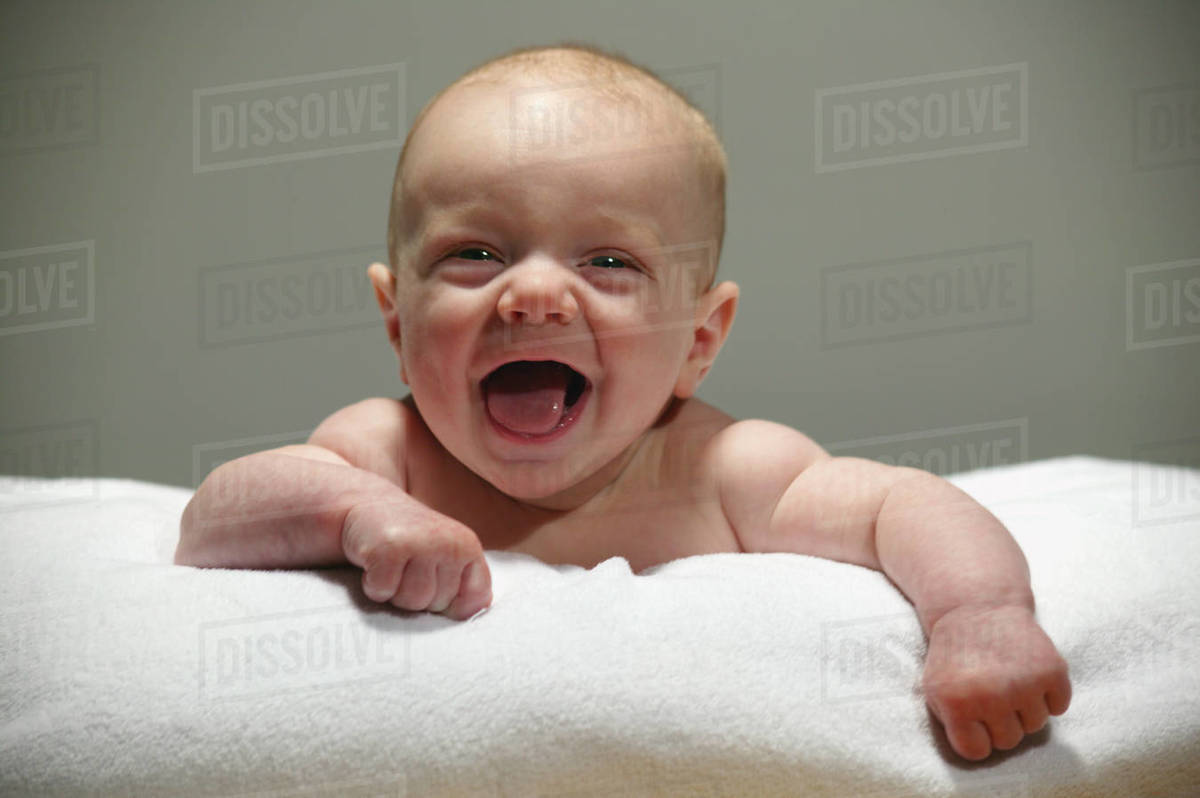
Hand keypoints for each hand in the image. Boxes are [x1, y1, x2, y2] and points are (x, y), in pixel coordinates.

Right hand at [341, 495, 491, 620]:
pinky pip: (383, 592)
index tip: (434, 579)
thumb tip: (476, 611)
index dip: (450, 600)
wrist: (367, 505)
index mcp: (468, 546)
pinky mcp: (387, 550)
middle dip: (418, 595)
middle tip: (406, 566)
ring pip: (412, 603)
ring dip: (395, 592)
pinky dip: (373, 586)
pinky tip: (375, 563)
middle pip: (438, 605)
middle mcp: (449, 543)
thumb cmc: (409, 540)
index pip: (474, 600)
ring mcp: (419, 544)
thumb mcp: (447, 557)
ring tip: (393, 564)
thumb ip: (468, 585)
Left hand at [922, 604, 1070, 759]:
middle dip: (1000, 722)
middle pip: (1009, 741)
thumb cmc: (955, 655)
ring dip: (1025, 709)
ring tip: (1008, 680)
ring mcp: (1024, 683)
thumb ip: (952, 724)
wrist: (977, 607)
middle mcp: (991, 696)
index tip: (973, 717)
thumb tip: (981, 752)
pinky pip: (1059, 707)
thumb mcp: (936, 687)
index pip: (976, 751)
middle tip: (991, 693)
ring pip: (1035, 726)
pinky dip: (1049, 695)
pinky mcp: (1052, 670)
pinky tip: (1029, 673)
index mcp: (957, 703)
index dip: (976, 735)